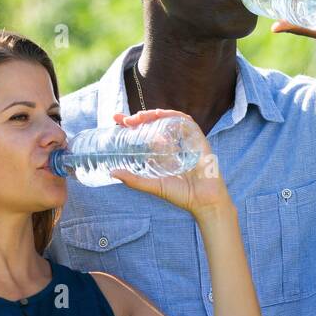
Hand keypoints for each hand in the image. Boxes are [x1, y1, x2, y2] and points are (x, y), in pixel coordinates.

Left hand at [107, 109, 229, 218]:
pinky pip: (186, 122)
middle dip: (139, 117)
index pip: (147, 133)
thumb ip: (133, 180)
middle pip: (156, 123)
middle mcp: (175, 144)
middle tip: (124, 119)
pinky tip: (159, 116)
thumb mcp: (152, 185)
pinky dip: (172, 116)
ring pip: (170, 119)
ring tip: (139, 117)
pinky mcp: (198, 139)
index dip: (133, 125)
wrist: (202, 201)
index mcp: (165, 153)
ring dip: (154, 114)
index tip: (117, 119)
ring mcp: (186, 140)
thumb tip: (112, 172)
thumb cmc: (181, 195)